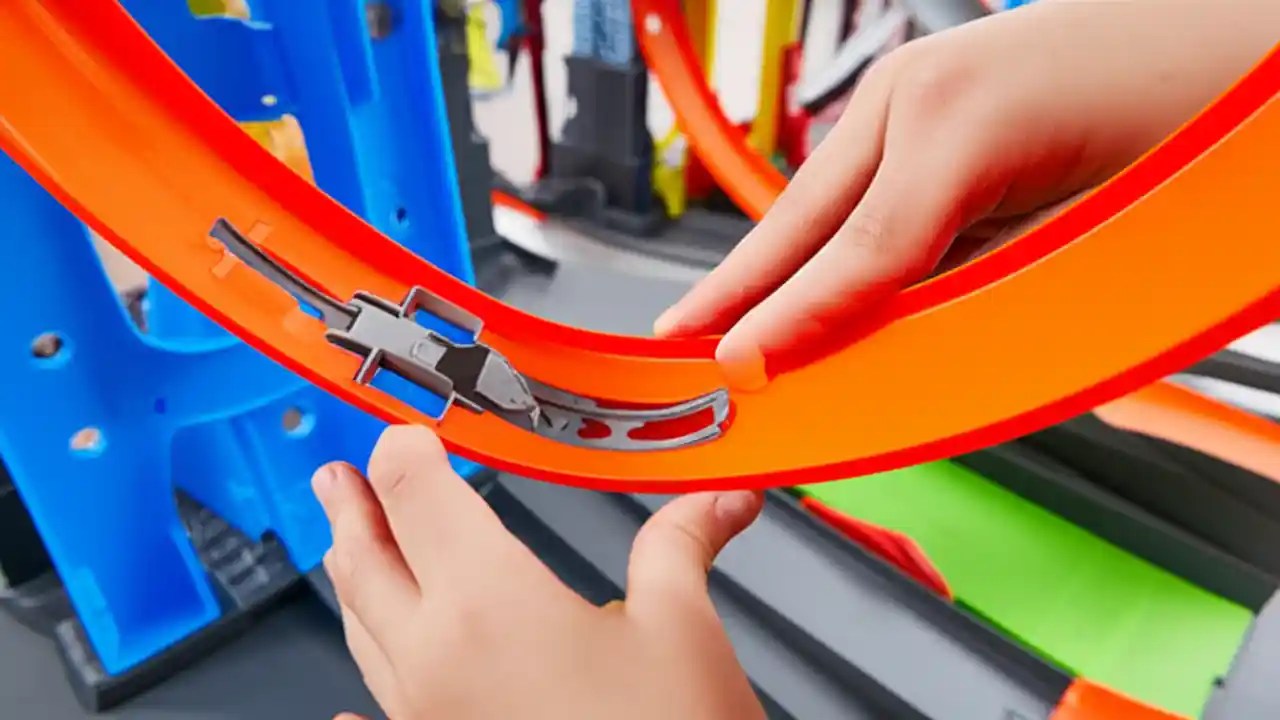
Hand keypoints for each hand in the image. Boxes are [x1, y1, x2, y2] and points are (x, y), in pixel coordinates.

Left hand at [313, 425, 765, 719]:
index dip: (403, 449)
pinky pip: (378, 705)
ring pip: (361, 629)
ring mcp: (422, 717)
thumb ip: (683, 547)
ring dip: (352, 576)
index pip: (415, 490)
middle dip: (352, 506)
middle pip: (367, 557)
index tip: (407, 430)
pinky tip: (344, 708)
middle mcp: (434, 657)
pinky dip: (365, 677)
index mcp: (487, 601)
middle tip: (336, 476)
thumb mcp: (682, 631)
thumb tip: (718, 501)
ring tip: (348, 548)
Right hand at [654, 0, 1279, 387]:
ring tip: (727, 320)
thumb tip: (896, 345)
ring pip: (830, 198)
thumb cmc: (1187, 110)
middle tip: (682, 339)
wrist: (1236, 40)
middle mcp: (918, 93)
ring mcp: (921, 86)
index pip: (855, 252)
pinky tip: (812, 275)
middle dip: (741, 284)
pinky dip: (833, 235)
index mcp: (951, 119)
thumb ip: (971, 291)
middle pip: (807, 215)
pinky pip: (867, 182)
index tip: (739, 366)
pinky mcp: (934, 97)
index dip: (791, 319)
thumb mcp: (1080, 230)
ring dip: (781, 262)